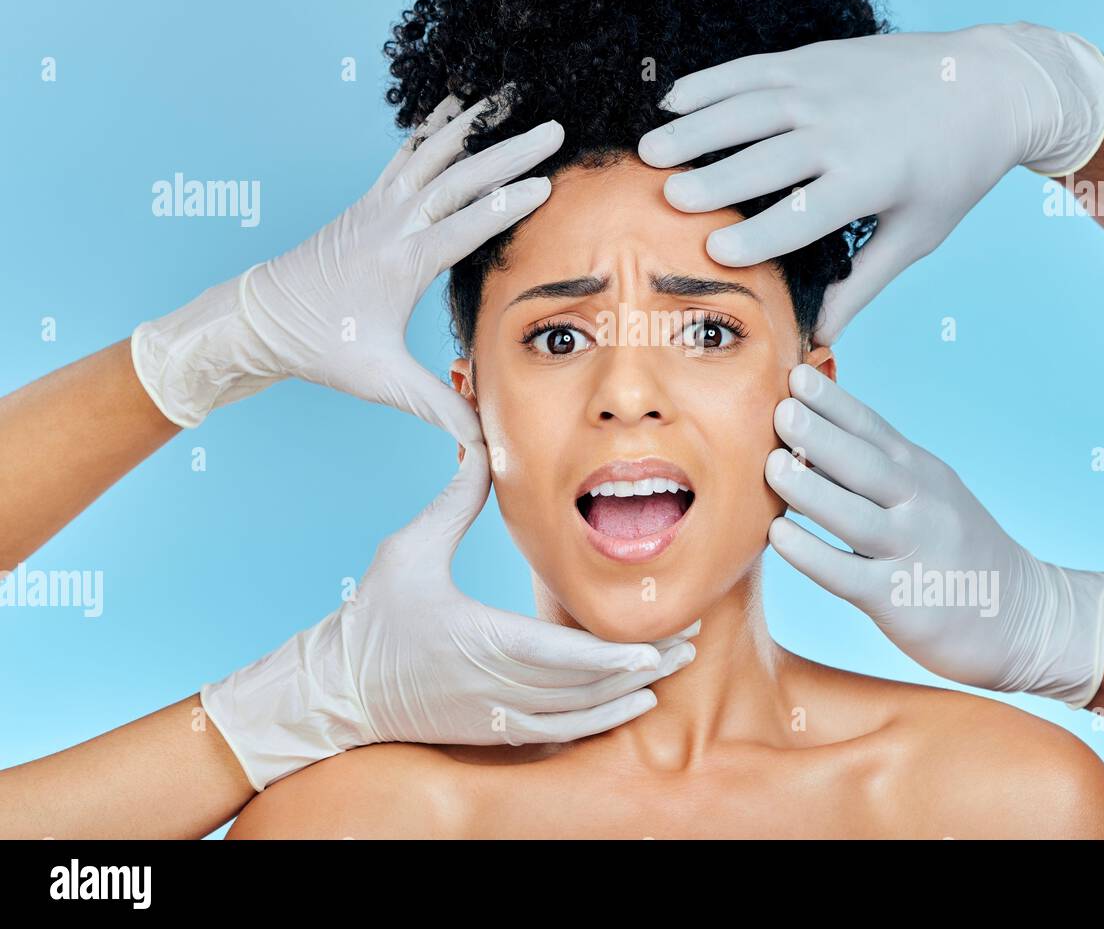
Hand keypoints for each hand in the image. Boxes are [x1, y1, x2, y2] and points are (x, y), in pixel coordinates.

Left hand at [132, 96, 561, 442]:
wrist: (260, 317)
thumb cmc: (321, 347)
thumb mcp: (382, 381)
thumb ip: (438, 407)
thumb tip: (485, 443)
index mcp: (400, 263)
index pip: (465, 225)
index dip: (508, 205)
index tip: (548, 184)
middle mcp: (391, 224)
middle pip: (458, 177)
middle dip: (510, 152)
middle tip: (554, 130)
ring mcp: (377, 206)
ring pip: (433, 154)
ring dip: (475, 127)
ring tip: (510, 98)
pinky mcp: (369, 202)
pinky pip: (408, 155)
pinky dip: (435, 129)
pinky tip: (455, 109)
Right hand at [201, 441, 698, 790]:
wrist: (337, 690)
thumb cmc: (371, 617)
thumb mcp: (407, 550)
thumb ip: (453, 502)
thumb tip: (481, 445)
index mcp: (478, 639)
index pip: (561, 654)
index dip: (614, 654)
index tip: (657, 641)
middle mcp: (493, 685)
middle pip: (584, 686)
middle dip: (643, 667)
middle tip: (691, 643)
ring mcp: (494, 713)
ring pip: (578, 714)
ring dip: (628, 696)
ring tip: (672, 671)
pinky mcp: (491, 728)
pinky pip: (557, 732)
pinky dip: (598, 722)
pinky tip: (629, 705)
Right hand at [638, 23, 1103, 344]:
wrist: (991, 83)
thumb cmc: (954, 170)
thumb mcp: (917, 234)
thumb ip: (863, 283)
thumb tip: (821, 336)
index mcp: (871, 179)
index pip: (802, 214)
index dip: (756, 238)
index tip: (714, 256)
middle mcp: (843, 130)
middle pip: (764, 159)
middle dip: (712, 180)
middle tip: (665, 199)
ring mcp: (826, 88)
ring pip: (748, 109)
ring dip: (694, 128)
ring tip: (648, 151)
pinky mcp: (816, 58)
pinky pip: (752, 69)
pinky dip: (709, 82)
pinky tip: (673, 99)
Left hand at [762, 364, 1103, 707]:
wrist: (1021, 617)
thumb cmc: (953, 547)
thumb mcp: (928, 493)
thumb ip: (875, 466)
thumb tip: (802, 434)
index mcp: (920, 472)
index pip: (873, 429)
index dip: (835, 404)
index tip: (797, 376)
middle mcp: (920, 505)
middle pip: (865, 465)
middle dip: (822, 434)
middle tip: (782, 408)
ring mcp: (912, 551)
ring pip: (855, 517)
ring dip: (811, 490)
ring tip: (772, 465)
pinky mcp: (900, 598)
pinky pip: (847, 574)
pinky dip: (812, 554)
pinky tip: (779, 537)